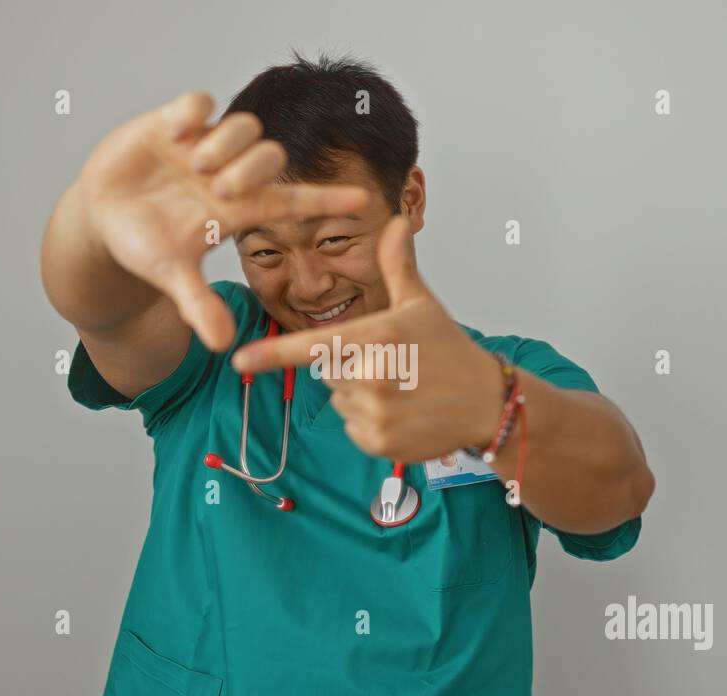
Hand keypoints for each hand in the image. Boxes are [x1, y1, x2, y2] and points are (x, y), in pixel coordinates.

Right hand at [76, 90, 369, 350]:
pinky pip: (198, 102)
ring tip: (196, 166)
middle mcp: (229, 173)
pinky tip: (176, 135)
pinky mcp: (171, 123)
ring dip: (225, 144)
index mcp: (240, 209)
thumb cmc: (145, 244)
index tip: (364, 201)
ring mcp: (202, 145)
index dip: (328, 199)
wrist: (102, 216)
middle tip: (222, 190)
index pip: (295, 201)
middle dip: (253, 170)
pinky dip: (193, 112)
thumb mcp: (172, 274)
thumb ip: (198, 305)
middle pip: (272, 155)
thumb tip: (221, 345)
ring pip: (243, 126)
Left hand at [231, 216, 506, 462]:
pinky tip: (402, 413)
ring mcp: (377, 415)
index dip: (273, 354)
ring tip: (401, 390)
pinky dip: (370, 423)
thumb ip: (397, 265)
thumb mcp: (421, 304)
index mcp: (379, 338)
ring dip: (359, 395)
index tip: (239, 361)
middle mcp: (374, 378)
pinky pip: (353, 429)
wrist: (487, 402)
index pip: (315, 347)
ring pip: (339, 400)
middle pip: (327, 371)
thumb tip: (394, 221)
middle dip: (349, 366)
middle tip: (392, 365)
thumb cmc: (450, 349)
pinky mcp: (380, 443)